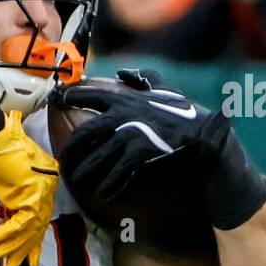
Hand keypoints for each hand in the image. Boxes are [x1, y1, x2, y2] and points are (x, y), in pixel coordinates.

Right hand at [0, 109, 59, 265]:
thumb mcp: (6, 172)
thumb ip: (13, 189)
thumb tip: (10, 207)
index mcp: (47, 178)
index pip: (42, 214)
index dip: (34, 238)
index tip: (29, 255)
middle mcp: (49, 185)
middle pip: (40, 224)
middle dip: (28, 249)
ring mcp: (42, 189)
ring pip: (32, 228)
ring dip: (15, 248)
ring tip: (3, 263)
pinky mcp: (31, 194)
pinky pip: (21, 223)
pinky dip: (6, 236)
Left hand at [58, 69, 265, 230]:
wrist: (208, 139)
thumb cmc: (187, 114)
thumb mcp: (166, 89)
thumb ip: (144, 78)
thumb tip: (123, 73)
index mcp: (126, 99)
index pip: (89, 94)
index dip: (70, 97)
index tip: (57, 100)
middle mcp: (124, 116)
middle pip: (85, 133)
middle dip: (71, 148)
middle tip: (63, 159)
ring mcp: (131, 136)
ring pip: (96, 157)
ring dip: (83, 171)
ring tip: (75, 180)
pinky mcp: (139, 155)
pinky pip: (116, 173)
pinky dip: (108, 186)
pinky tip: (102, 193)